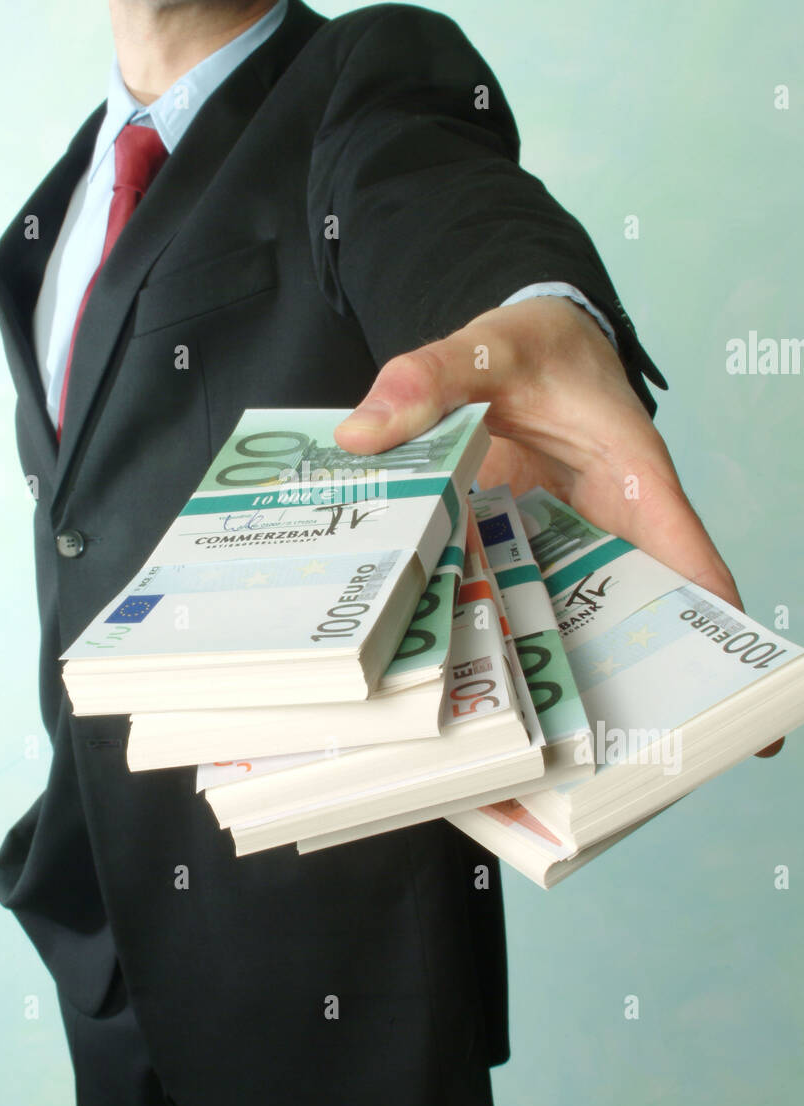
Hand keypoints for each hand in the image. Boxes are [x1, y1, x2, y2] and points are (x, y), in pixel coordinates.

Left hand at [333, 297, 782, 757]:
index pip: (687, 556)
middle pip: (630, 616)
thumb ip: (430, 379)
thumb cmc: (534, 343)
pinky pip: (508, 600)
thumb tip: (363, 435)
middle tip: (600, 763)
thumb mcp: (488, 346)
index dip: (713, 626)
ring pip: (565, 622)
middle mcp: (604, 526)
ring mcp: (559, 546)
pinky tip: (446, 682)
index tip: (743, 706)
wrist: (515, 343)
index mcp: (631, 479)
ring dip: (547, 678)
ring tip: (516, 752)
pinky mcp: (515, 549)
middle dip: (624, 687)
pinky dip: (485, 636)